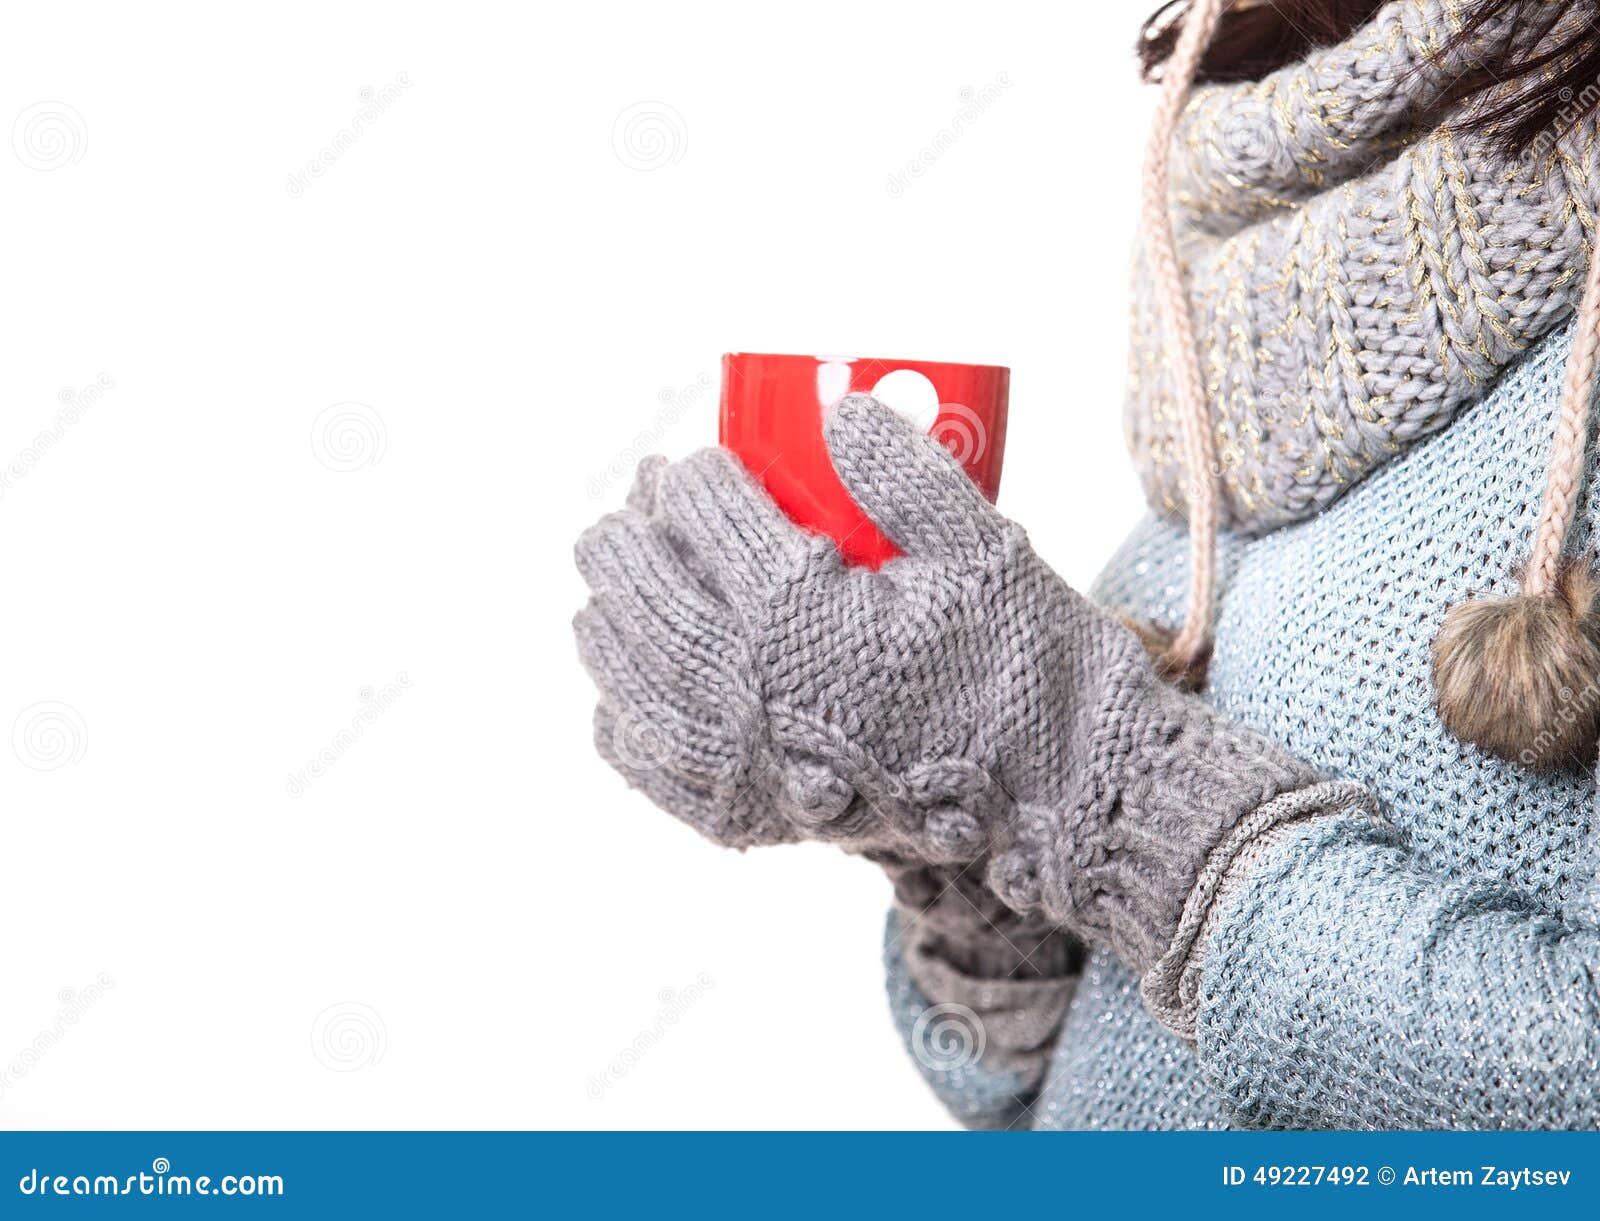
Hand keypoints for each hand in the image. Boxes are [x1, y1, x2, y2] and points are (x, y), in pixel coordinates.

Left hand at [574, 394, 1145, 861]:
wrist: (1059, 792)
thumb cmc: (1025, 660)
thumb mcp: (980, 546)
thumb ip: (903, 470)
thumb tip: (837, 411)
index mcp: (799, 613)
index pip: (710, 518)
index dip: (696, 479)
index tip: (702, 463)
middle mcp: (750, 689)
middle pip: (650, 596)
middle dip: (626, 540)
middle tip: (629, 509)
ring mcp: (745, 760)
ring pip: (634, 682)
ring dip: (609, 625)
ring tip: (604, 592)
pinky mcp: (755, 814)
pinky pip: (657, 769)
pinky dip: (626, 727)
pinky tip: (624, 700)